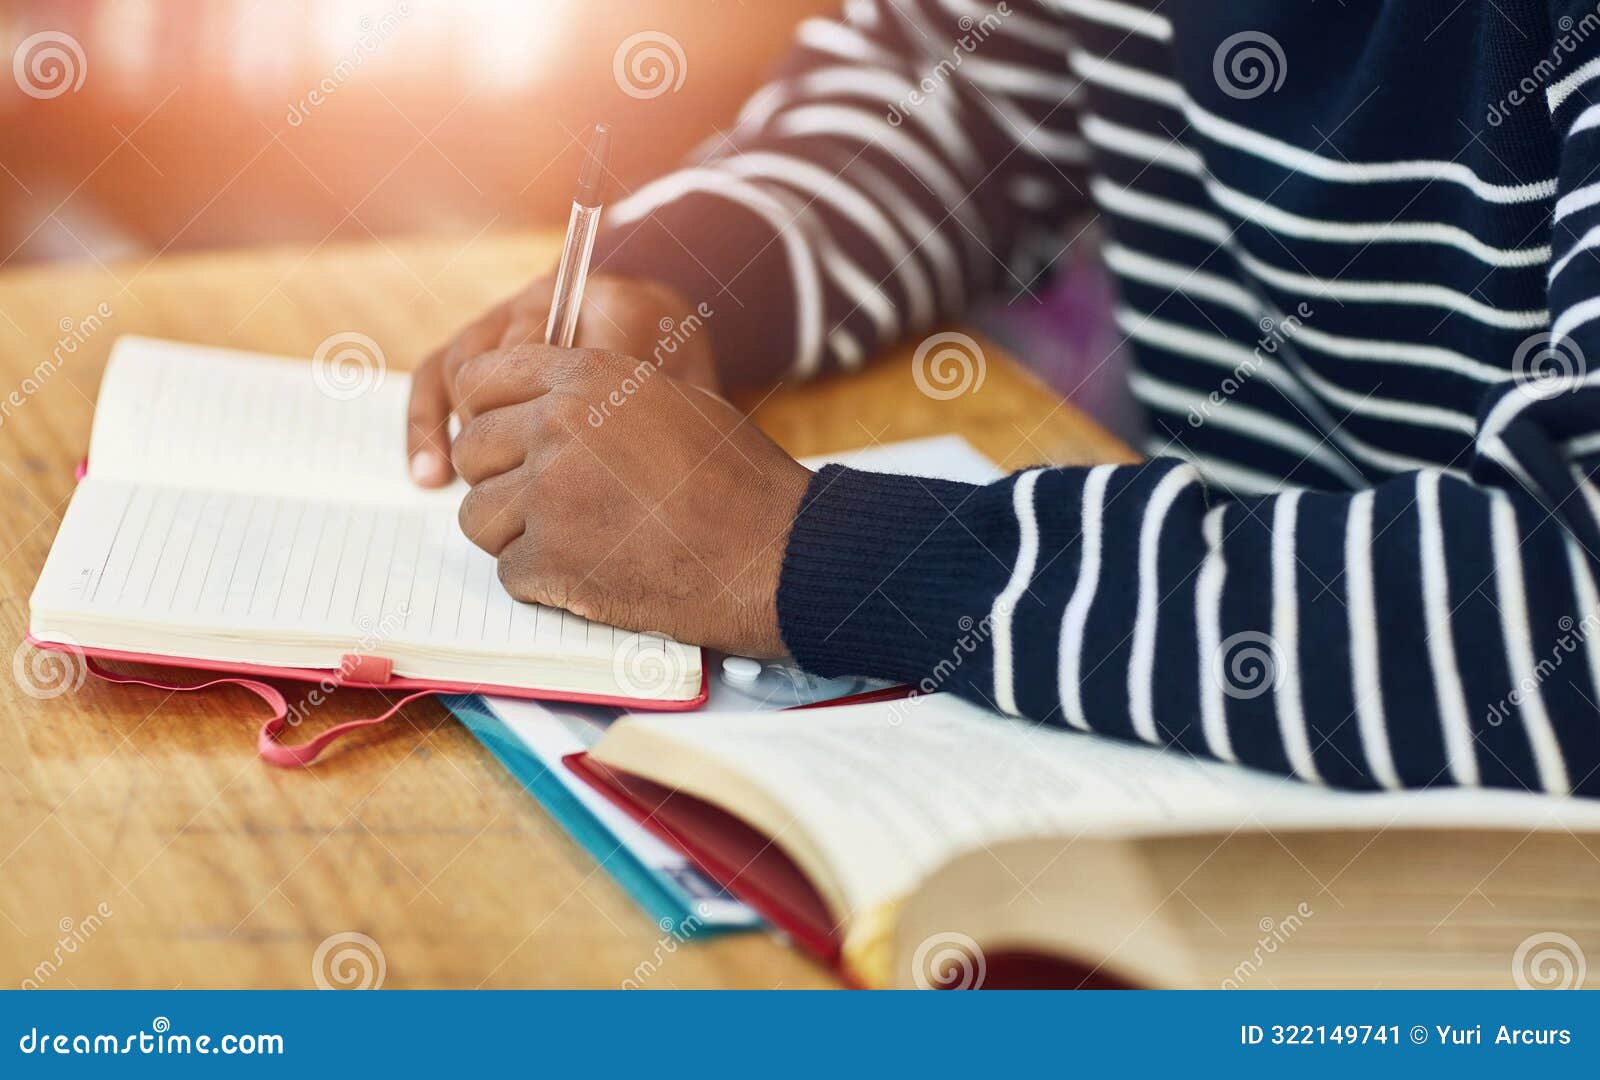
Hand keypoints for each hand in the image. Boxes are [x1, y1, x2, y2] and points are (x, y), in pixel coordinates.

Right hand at [407, 273, 718, 485]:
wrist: (653, 322)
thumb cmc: (674, 377)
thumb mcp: (687, 398)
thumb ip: (666, 428)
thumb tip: (633, 495)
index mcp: (617, 306)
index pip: (573, 368)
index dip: (562, 435)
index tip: (574, 490)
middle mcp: (554, 296)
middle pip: (510, 367)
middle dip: (511, 437)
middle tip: (524, 494)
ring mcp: (510, 309)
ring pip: (463, 368)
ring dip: (463, 437)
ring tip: (467, 492)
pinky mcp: (478, 333)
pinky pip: (435, 372)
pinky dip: (426, 425)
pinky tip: (430, 478)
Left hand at [450, 344, 811, 655]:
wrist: (776, 551)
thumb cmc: (735, 480)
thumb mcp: (665, 399)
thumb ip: (591, 395)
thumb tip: (533, 406)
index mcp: (586, 377)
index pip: (481, 379)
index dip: (488, 413)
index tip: (506, 439)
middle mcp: (558, 426)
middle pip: (472, 450)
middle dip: (499, 478)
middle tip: (546, 502)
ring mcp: (550, 495)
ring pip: (478, 516)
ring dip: (514, 533)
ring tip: (572, 541)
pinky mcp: (552, 561)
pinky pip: (508, 570)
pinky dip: (542, 581)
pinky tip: (591, 573)